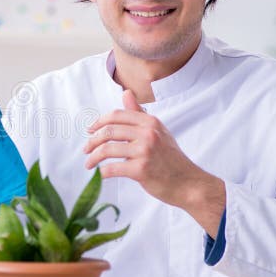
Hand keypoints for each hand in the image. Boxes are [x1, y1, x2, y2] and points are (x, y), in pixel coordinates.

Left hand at [83, 90, 224, 235]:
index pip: (116, 116)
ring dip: (93, 158)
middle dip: (92, 141)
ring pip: (107, 149)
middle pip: (108, 131)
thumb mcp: (158, 131)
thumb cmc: (171, 158)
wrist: (189, 183)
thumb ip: (139, 113)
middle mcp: (147, 133)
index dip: (98, 122)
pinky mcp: (141, 170)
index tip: (90, 131)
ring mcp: (145, 151)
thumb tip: (125, 93)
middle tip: (86, 150)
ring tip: (89, 164)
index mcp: (150, 122)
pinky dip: (102, 172)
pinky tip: (100, 175)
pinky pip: (113, 169)